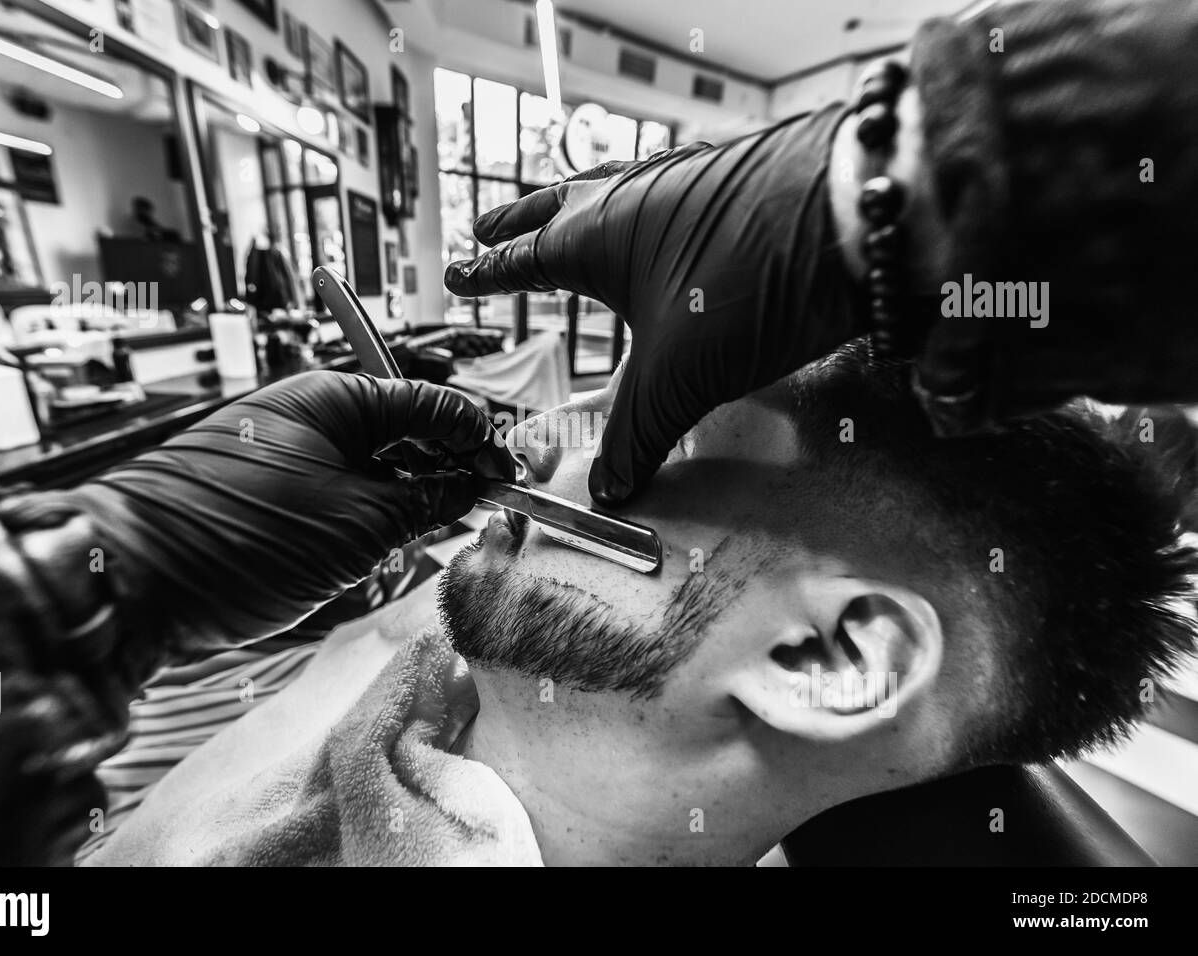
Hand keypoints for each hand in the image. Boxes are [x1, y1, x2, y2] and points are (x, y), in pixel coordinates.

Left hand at [28, 371, 511, 653]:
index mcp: (331, 397)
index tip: (510, 475)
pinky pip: (334, 490)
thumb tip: (474, 486)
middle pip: (400, 429)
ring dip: (405, 496)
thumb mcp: (355, 527)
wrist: (128, 581)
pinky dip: (365, 515)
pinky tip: (381, 546)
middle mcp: (306, 413)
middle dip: (444, 468)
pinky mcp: (263, 490)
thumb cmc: (238, 540)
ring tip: (432, 533)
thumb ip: (426, 502)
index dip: (477, 439)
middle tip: (480, 509)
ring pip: (369, 465)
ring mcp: (282, 450)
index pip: (429, 403)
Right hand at [445, 106, 866, 503]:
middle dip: (519, 221)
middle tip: (489, 227)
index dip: (488, 273)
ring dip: (575, 205)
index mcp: (593, 234)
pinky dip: (636, 204)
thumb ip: (636, 433)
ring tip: (563, 216)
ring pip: (607, 188)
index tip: (458, 275)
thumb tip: (608, 490)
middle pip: (554, 204)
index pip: (522, 257)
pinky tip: (660, 220)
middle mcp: (629, 194)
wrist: (858, 213)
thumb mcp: (680, 375)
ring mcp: (682, 177)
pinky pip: (659, 188)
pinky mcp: (732, 176)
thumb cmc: (751, 283)